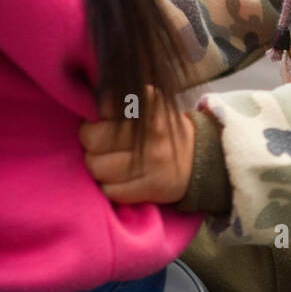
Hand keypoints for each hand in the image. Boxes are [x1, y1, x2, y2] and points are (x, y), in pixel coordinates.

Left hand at [79, 85, 195, 205]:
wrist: (200, 158)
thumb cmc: (163, 130)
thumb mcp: (150, 105)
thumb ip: (122, 101)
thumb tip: (88, 104)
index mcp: (150, 107)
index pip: (104, 106)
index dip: (96, 116)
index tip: (102, 122)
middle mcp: (152, 132)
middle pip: (93, 139)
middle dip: (90, 143)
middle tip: (99, 145)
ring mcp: (153, 161)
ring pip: (97, 167)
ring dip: (97, 167)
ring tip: (109, 163)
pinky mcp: (152, 187)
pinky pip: (111, 191)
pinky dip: (109, 187)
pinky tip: (120, 180)